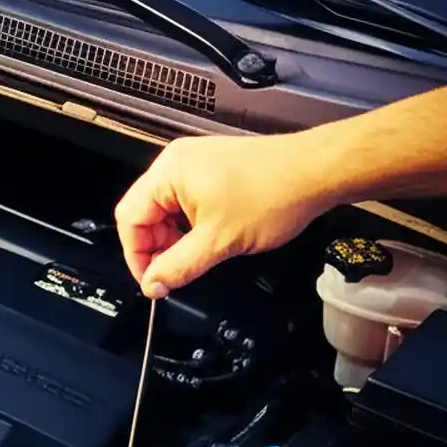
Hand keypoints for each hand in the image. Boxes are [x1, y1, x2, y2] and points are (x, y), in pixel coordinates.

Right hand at [114, 134, 333, 297]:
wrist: (316, 172)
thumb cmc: (275, 193)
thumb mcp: (218, 242)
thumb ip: (178, 267)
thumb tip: (153, 284)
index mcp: (168, 173)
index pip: (129, 218)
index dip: (136, 255)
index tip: (152, 279)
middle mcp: (176, 163)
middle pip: (145, 213)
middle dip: (158, 246)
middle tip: (176, 271)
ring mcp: (195, 163)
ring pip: (167, 209)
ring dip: (177, 237)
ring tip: (201, 253)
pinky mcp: (213, 169)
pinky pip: (187, 201)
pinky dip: (193, 224)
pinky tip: (212, 237)